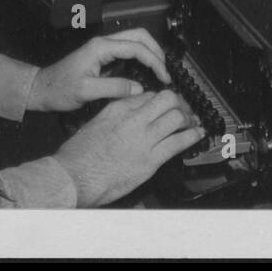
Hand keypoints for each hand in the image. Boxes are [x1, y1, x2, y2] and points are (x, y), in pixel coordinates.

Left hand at [27, 28, 169, 112]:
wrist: (43, 88)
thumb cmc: (59, 89)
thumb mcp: (86, 92)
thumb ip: (114, 88)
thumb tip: (138, 88)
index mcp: (100, 47)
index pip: (136, 48)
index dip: (154, 61)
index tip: (164, 77)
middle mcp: (103, 43)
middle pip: (139, 36)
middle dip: (156, 51)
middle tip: (165, 71)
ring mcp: (103, 48)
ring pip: (134, 41)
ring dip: (150, 53)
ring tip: (160, 72)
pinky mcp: (103, 56)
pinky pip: (127, 51)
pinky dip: (141, 58)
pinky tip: (146, 72)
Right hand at [54, 90, 203, 206]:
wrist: (74, 176)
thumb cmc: (79, 154)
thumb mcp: (95, 123)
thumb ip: (116, 115)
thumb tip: (131, 111)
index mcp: (117, 108)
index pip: (148, 94)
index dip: (161, 98)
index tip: (166, 104)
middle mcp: (133, 120)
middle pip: (167, 100)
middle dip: (180, 103)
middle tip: (185, 108)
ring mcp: (143, 140)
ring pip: (177, 118)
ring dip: (189, 119)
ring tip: (193, 122)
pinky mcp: (150, 160)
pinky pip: (178, 143)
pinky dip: (192, 137)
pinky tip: (197, 135)